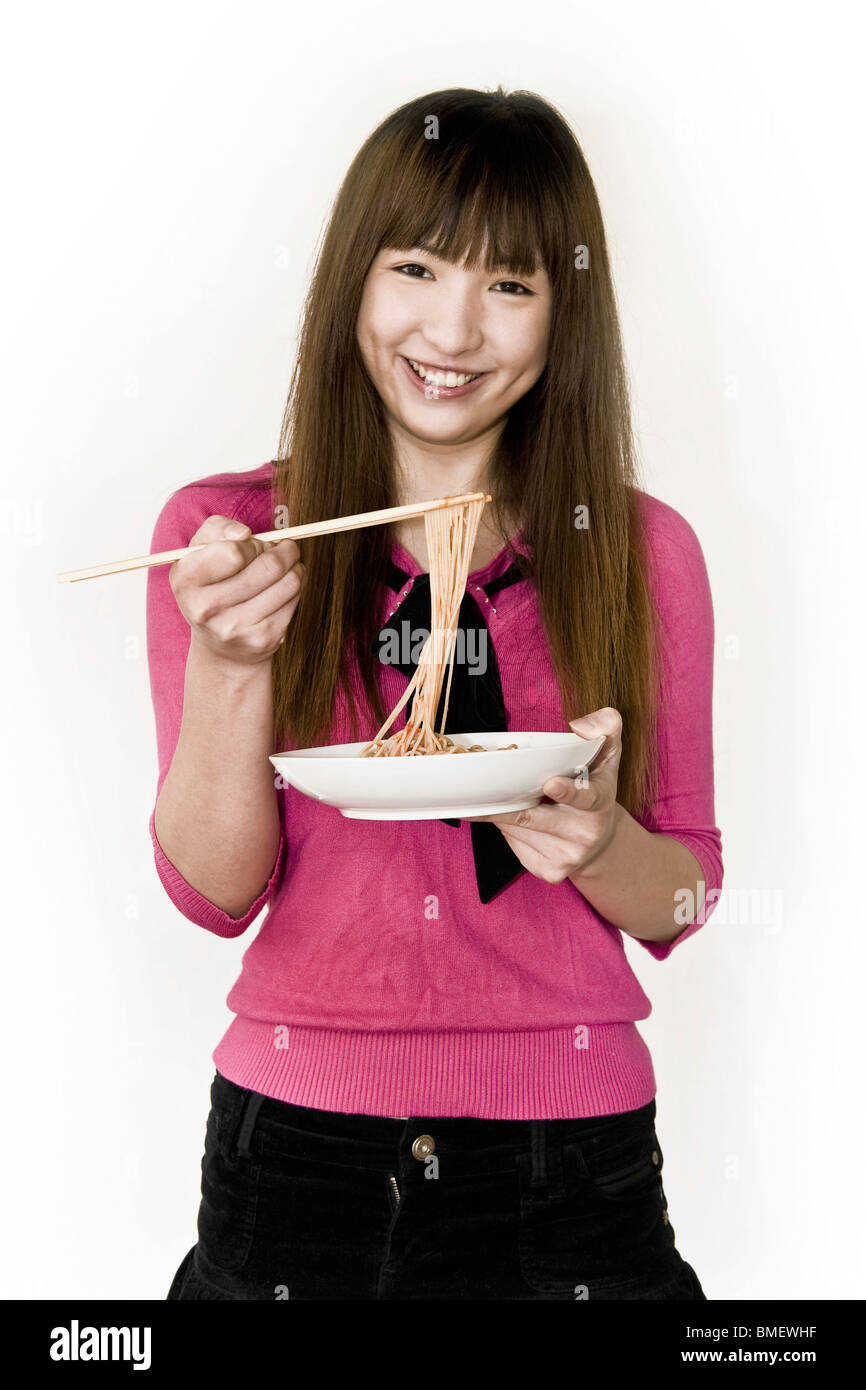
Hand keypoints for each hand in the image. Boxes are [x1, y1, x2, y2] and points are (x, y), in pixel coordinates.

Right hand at [170, 515, 305, 665]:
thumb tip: (243, 533)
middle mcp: (206, 609)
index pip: (234, 552)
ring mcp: (236, 628)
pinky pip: (295, 599)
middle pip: (270, 566)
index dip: (250, 543)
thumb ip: (216, 529)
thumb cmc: (210, 585)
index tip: (250, 544)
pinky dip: (297, 584)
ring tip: (286, 563)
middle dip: (281, 549)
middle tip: (279, 548)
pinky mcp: (263, 639)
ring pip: (290, 581)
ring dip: (294, 564)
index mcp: (186, 581)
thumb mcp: (200, 552)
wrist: (220, 645)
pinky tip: (283, 585)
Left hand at [464, 707, 623, 883]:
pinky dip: (506, 826)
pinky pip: (512, 842)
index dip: (567, 792)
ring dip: (502, 810)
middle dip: (504, 802)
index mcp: (600, 803)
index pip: (585, 798)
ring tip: (506, 795)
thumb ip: (605, 727)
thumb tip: (580, 725)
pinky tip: (515, 815)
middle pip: (531, 816)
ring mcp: (566, 857)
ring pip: (515, 828)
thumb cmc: (595, 790)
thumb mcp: (607, 754)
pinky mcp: (547, 870)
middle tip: (480, 787)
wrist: (600, 842)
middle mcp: (584, 835)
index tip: (551, 783)